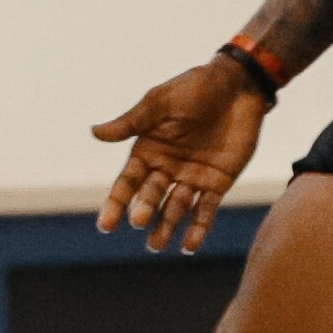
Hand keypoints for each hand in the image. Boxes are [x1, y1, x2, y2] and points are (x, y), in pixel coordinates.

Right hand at [92, 63, 267, 253]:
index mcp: (147, 149)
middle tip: (140, 221)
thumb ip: (132, 121)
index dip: (116, 203)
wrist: (238, 86)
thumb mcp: (161, 102)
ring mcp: (191, 178)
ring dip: (167, 226)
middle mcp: (166, 168)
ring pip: (175, 208)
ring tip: (157, 244)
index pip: (127, 182)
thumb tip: (94, 132)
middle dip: (144, 209)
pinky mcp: (217, 183)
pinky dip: (198, 228)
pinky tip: (189, 246)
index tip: (106, 225)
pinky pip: (205, 210)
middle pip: (150, 196)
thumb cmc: (195, 88)